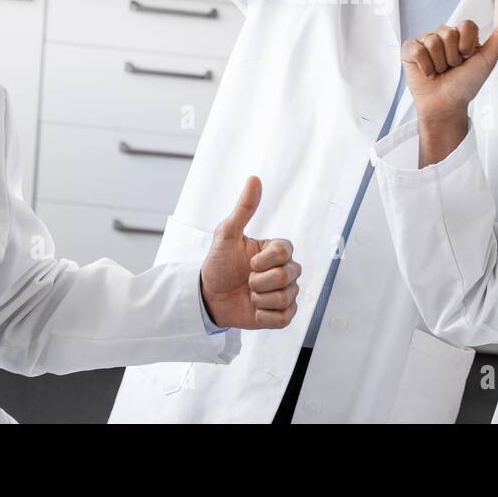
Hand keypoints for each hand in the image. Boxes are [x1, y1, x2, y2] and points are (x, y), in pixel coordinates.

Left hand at [200, 176, 300, 329]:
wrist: (208, 298)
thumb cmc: (218, 264)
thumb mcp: (227, 234)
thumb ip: (244, 208)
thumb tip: (254, 179)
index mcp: (276, 250)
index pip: (286, 252)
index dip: (264, 260)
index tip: (248, 263)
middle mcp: (286, 270)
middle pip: (289, 275)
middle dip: (260, 281)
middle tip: (246, 281)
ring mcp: (286, 293)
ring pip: (286, 297)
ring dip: (260, 299)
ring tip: (249, 295)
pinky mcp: (282, 315)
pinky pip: (284, 318)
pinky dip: (264, 316)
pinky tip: (254, 309)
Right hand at [401, 11, 497, 124]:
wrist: (448, 105)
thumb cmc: (467, 84)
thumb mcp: (488, 58)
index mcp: (461, 35)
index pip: (466, 25)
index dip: (468, 45)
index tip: (468, 59)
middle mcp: (442, 35)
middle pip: (448, 32)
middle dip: (453, 56)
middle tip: (452, 68)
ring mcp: (425, 41)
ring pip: (433, 41)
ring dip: (439, 63)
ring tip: (441, 72)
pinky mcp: (409, 49)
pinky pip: (417, 48)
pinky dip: (425, 65)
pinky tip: (428, 73)